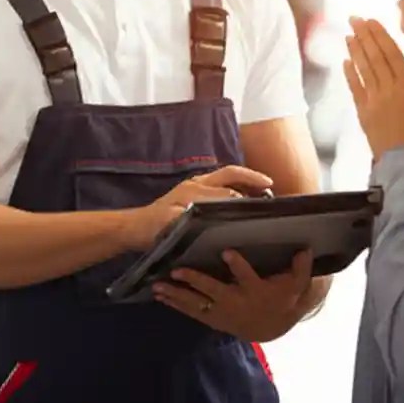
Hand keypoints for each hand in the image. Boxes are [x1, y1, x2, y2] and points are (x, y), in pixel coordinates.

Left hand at [119, 166, 272, 251]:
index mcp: (194, 190)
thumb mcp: (173, 223)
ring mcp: (194, 186)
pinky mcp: (191, 192)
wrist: (133, 228)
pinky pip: (218, 183)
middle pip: (230, 173)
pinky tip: (243, 196)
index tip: (266, 202)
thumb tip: (222, 208)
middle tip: (270, 185)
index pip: (228, 191)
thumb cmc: (152, 229)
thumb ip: (195, 215)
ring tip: (263, 188)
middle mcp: (196, 184)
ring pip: (225, 176)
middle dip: (251, 177)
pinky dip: (234, 184)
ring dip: (244, 178)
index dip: (247, 195)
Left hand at [154, 249, 312, 341]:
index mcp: (256, 291)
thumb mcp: (295, 287)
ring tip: (157, 286)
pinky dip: (175, 304)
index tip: (226, 252)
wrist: (271, 329)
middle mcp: (237, 302)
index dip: (238, 266)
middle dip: (195, 281)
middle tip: (177, 270)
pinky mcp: (212, 318)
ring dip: (176, 295)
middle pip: (214, 291)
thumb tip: (306, 247)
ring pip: (197, 303)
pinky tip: (159, 296)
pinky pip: (191, 312)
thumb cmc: (282, 300)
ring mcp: (222, 312)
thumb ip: (300, 269)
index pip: (247, 276)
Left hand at [343, 17, 403, 162]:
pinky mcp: (362, 110)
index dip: (380, 36)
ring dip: (355, 50)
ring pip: (363, 69)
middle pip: (374, 57)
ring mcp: (372, 98)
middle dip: (363, 36)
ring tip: (348, 35)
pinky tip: (346, 61)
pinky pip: (355, 88)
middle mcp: (387, 87)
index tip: (371, 21)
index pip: (391, 53)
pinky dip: (350, 74)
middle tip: (353, 19)